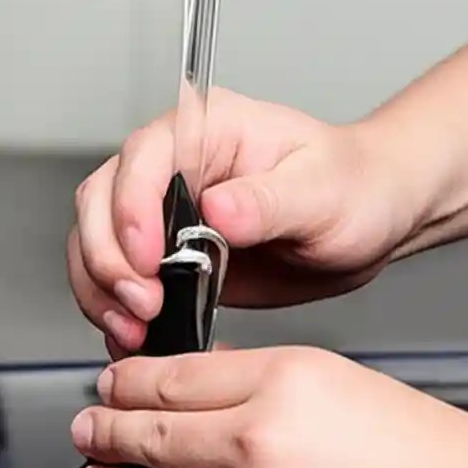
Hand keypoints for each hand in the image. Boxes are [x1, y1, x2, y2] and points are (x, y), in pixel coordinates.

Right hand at [67, 89, 431, 355]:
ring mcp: (165, 212)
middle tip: (141, 305)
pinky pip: (118, 280)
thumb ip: (267, 200)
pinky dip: (115, 311)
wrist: (370, 217)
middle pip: (100, 202)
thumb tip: (216, 211)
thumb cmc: (354, 185)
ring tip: (134, 330)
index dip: (131, 210)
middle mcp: (174, 166)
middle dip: (107, 259)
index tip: (147, 259)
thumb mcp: (322, 189)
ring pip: (97, 244)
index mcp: (206, 129)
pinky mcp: (168, 256)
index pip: (142, 159)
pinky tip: (136, 338)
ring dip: (102, 291)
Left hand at [70, 346, 467, 467]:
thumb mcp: (340, 381)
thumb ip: (259, 376)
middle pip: (148, 437)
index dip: (126, 381)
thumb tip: (196, 381)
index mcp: (284, 381)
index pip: (170, 378)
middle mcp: (262, 446)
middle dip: (103, 432)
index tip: (110, 383)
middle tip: (86, 429)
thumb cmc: (433, 454)